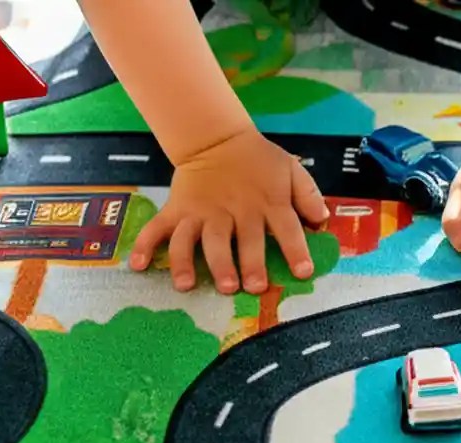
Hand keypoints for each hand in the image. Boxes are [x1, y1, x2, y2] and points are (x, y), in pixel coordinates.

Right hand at [129, 127, 329, 293]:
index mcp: (267, 203)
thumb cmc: (258, 162)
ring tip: (190, 285)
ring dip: (191, 263)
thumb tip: (322, 220)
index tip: (303, 272)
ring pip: (197, 240)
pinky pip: (158, 228)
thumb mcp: (290, 170)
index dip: (296, 249)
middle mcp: (235, 211)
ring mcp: (203, 212)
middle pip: (240, 240)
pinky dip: (144, 246)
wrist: (217, 138)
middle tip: (248, 287)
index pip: (286, 228)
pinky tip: (138, 266)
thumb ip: (307, 196)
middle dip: (244, 264)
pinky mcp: (178, 210)